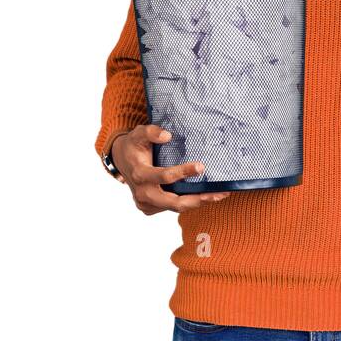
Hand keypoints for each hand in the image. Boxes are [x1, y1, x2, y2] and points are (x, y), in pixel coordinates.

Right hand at [111, 124, 231, 213]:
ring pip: (175, 208)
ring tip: (219, 196)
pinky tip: (206, 196)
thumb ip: (151, 132)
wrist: (121, 161)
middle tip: (218, 193)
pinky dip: (189, 203)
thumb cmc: (133, 146)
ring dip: (198, 203)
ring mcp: (146, 204)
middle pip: (173, 203)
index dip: (183, 172)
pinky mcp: (151, 208)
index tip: (201, 166)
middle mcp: (142, 193)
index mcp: (139, 174)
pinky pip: (173, 208)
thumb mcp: (138, 133)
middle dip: (196, 199)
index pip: (164, 176)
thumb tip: (167, 135)